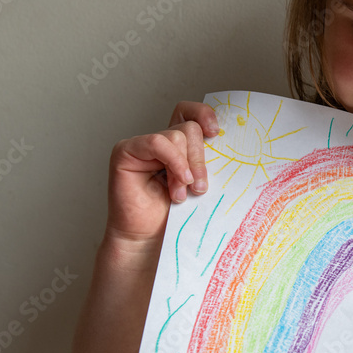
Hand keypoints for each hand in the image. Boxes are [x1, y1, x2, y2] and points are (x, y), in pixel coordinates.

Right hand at [105, 101, 219, 243]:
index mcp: (180, 146)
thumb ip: (205, 162)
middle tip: (200, 187)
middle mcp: (161, 142)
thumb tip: (226, 144)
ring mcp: (142, 144)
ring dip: (186, 167)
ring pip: (176, 135)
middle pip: (189, 128)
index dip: (204, 114)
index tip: (216, 133)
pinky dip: (173, 161)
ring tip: (181, 194)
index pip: (190, 113)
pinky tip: (178, 181)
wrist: (148, 238)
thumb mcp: (198, 184)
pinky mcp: (126, 151)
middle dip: (199, 158)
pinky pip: (157, 143)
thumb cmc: (173, 216)